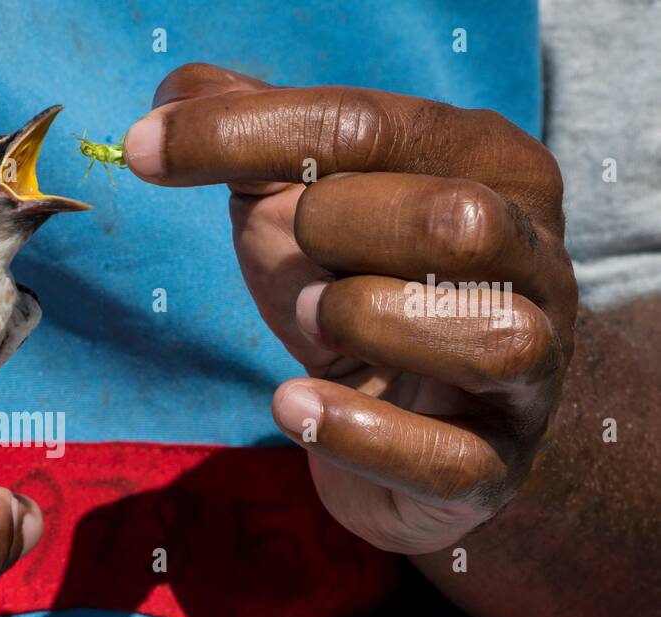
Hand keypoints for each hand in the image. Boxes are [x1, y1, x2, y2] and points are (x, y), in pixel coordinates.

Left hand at [125, 64, 575, 553]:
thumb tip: (171, 91)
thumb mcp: (306, 205)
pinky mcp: (492, 465)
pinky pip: (445, 459)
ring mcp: (529, 370)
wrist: (425, 423)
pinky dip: (355, 431)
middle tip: (293, 254)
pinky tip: (291, 404)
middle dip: (339, 229)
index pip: (372, 128)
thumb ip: (254, 138)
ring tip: (309, 325)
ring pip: (487, 338)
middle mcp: (533, 260)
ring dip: (368, 322)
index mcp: (490, 167)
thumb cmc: (366, 292)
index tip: (144, 149)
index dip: (248, 134)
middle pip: (455, 220)